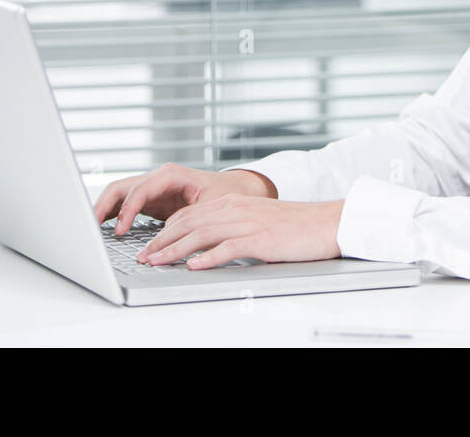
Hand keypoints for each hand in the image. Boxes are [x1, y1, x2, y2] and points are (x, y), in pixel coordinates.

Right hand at [93, 163, 276, 234]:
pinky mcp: (151, 200)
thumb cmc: (228, 194)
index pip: (140, 190)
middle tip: (90, 227)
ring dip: (103, 209)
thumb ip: (191, 218)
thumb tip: (171, 237)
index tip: (120, 230)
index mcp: (171, 175)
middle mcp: (158, 178)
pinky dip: (112, 213)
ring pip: (119, 194)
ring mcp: (152, 188)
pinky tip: (102, 227)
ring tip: (90, 228)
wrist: (238, 190)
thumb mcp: (213, 206)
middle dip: (104, 205)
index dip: (128, 210)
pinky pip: (125, 203)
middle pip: (121, 187)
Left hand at [136, 194, 345, 269]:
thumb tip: (205, 246)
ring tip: (156, 262)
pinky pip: (228, 248)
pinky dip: (207, 258)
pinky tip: (193, 266)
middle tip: (142, 257)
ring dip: (174, 250)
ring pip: (201, 235)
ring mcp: (247, 223)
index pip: (188, 214)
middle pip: (188, 223)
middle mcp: (236, 209)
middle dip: (160, 241)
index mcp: (232, 203)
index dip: (164, 231)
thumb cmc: (294, 226)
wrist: (326, 222)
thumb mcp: (256, 220)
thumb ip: (231, 228)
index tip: (148, 246)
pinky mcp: (260, 239)